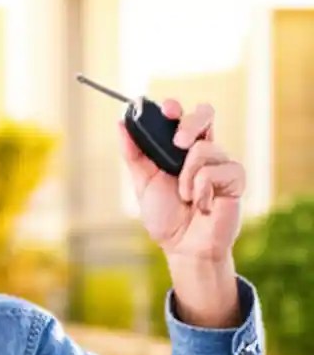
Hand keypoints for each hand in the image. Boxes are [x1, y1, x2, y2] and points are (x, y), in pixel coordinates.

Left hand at [118, 100, 245, 262]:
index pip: (182, 116)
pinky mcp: (235, 178)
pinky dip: (200, 190)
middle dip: (188, 123)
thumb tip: (120, 123)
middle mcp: (203, 150)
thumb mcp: (143, 182)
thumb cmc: (165, 215)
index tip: (165, 109)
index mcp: (181, 149)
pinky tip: (202, 205)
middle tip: (178, 144)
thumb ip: (134, 154)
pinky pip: (215, 171)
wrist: (183, 246)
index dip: (174, 108)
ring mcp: (221, 162)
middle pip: (205, 114)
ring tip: (185, 197)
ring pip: (204, 148)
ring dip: (186, 177)